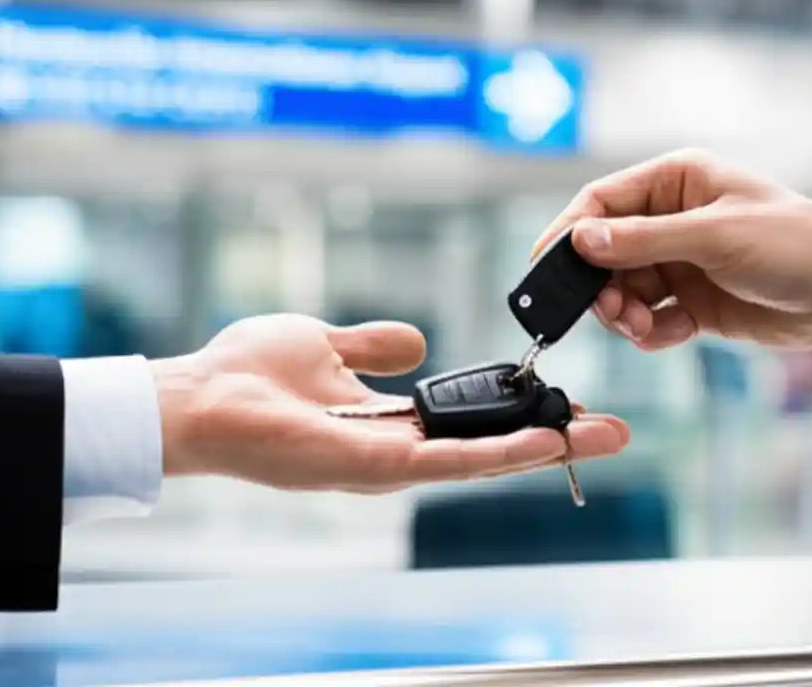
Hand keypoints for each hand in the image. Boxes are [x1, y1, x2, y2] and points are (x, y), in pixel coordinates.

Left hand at [149, 314, 627, 492]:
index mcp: (387, 422)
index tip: (563, 404)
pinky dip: (501, 454)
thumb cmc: (247, 373)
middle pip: (488, 448)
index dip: (518, 417)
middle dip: (552, 440)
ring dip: (544, 449)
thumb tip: (416, 342)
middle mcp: (396, 451)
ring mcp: (388, 465)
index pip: (468, 425)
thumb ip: (375, 345)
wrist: (198, 397)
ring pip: (483, 459)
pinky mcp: (375, 468)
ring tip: (602, 437)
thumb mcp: (326, 343)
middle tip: (612, 432)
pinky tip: (545, 443)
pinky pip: (450, 461)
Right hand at [532, 149, 811, 350]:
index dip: (569, 233)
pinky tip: (673, 333)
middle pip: (604, 251)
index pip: (600, 202)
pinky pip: (650, 319)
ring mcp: (682, 262)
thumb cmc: (797, 245)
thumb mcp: (715, 237)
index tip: (544, 267)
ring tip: (643, 326)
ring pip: (622, 290)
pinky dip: (651, 332)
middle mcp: (672, 219)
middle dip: (600, 284)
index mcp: (676, 181)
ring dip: (623, 313)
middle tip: (610, 311)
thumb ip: (644, 241)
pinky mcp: (694, 302)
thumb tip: (581, 240)